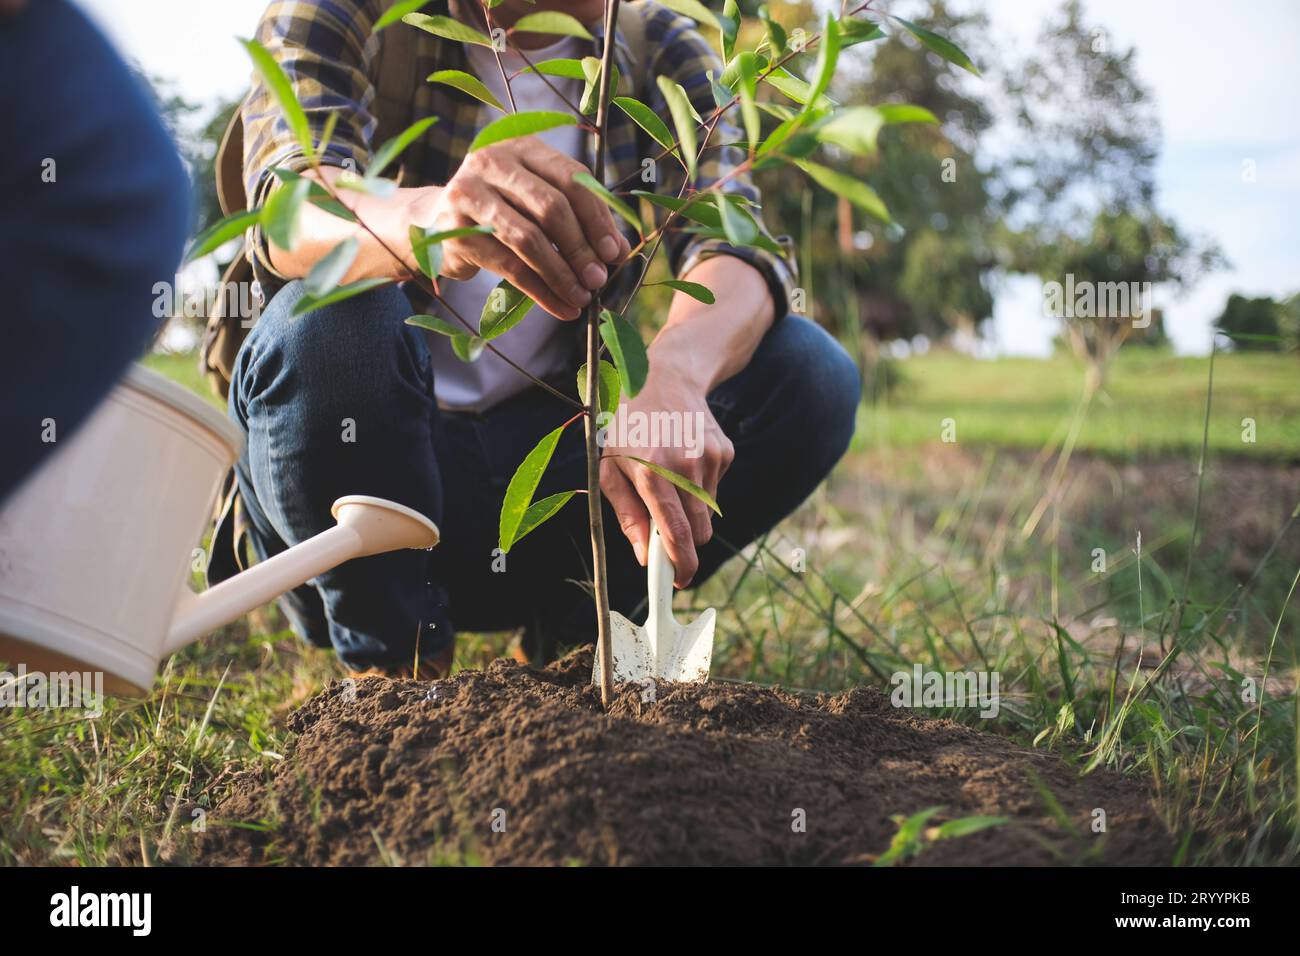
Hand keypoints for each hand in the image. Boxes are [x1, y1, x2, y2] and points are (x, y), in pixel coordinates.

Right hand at [406, 136, 628, 319]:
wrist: (433, 222)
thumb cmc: (499, 210)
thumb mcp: (535, 201)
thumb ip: (576, 216)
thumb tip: (620, 250)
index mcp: (522, 146)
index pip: (570, 177)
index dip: (598, 217)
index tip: (615, 252)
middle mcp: (492, 161)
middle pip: (550, 206)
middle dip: (581, 248)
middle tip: (599, 279)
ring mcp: (469, 193)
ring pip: (529, 239)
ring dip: (562, 275)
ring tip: (583, 298)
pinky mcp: (455, 231)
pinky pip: (509, 267)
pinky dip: (541, 292)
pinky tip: (562, 308)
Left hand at [599, 366, 732, 587]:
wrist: (665, 377)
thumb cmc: (627, 427)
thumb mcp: (610, 467)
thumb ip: (627, 516)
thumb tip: (643, 557)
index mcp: (651, 473)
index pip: (675, 534)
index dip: (679, 565)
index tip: (678, 583)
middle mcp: (685, 468)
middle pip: (698, 533)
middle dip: (684, 544)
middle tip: (666, 537)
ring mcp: (710, 459)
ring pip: (707, 513)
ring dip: (689, 511)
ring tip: (669, 479)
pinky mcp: (726, 453)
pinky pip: (715, 490)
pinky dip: (700, 487)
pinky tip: (684, 459)